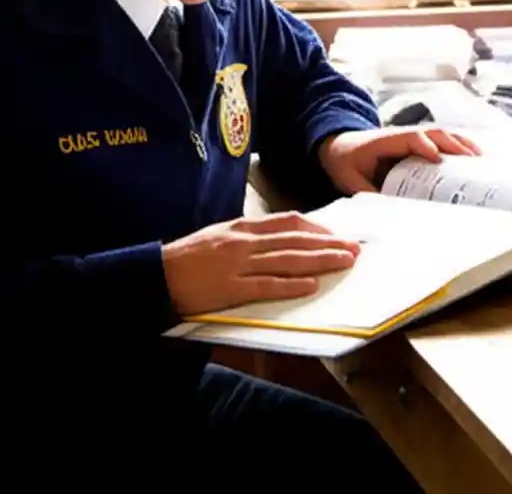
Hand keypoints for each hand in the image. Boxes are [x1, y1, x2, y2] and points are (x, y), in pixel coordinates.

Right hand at [162, 211, 360, 315]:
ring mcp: (238, 264)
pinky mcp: (230, 288)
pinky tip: (311, 285)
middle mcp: (244, 242)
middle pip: (295, 240)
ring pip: (288, 259)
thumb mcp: (220, 236)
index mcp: (242, 227)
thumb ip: (249, 236)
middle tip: (355, 248)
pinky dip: (290, 285)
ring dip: (320, 260)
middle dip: (329, 244)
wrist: (156, 274)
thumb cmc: (188, 257)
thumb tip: (279, 239)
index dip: (318, 229)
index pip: (289, 222)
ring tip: (344, 262)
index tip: (338, 235)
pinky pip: (266, 285)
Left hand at [317, 125, 481, 193]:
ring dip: (462, 144)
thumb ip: (366, 193)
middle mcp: (403, 135)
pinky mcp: (419, 144)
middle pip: (433, 133)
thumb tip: (387, 210)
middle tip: (470, 162)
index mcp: (384, 141)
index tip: (436, 158)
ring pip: (442, 134)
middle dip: (452, 146)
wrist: (340, 146)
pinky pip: (443, 141)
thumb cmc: (346, 162)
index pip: (409, 138)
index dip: (424, 146)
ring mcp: (413, 137)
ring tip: (480, 159)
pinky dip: (460, 146)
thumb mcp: (350, 180)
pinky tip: (476, 157)